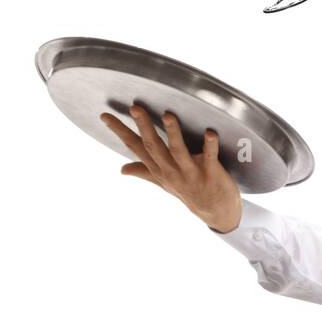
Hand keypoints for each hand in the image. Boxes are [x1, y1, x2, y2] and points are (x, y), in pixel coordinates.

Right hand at [99, 105, 242, 233]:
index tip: (105, 115)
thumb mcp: (163, 183)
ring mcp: (190, 173)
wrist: (216, 213)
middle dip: (144, 127)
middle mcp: (170, 170)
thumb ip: (145, 172)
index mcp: (158, 169)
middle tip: (135, 107)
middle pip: (154, 146)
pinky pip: (210, 157)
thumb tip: (122, 169)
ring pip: (179, 151)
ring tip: (168, 115)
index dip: (120, 132)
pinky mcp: (210, 173)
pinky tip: (210, 133)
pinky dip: (210, 146)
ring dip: (173, 133)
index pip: (135, 148)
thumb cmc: (189, 192)